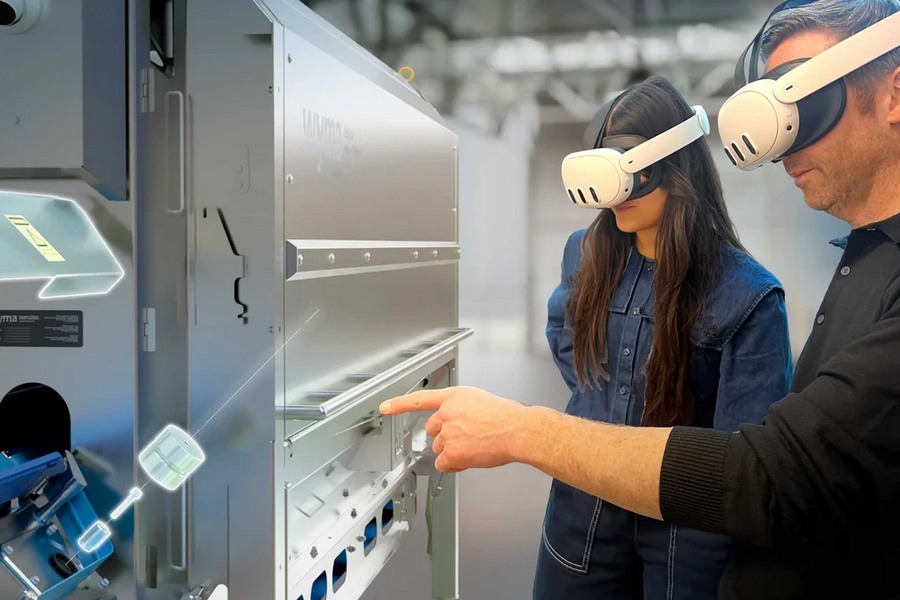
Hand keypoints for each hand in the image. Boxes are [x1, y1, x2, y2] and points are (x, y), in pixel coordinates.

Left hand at [380, 386, 527, 472]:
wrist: (516, 430)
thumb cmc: (506, 416)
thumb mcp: (480, 400)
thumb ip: (462, 409)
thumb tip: (459, 421)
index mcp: (453, 397)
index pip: (420, 399)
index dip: (399, 404)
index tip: (385, 407)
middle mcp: (446, 413)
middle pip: (432, 430)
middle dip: (445, 436)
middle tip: (466, 437)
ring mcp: (448, 433)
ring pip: (440, 448)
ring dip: (453, 451)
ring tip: (475, 446)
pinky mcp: (452, 452)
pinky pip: (444, 464)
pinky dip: (454, 465)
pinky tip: (469, 458)